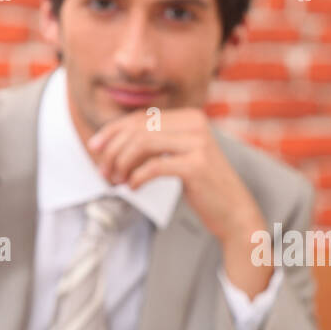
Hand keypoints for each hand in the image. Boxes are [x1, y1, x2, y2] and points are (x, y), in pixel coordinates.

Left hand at [87, 108, 271, 297]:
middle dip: (113, 151)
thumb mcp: (179, 157)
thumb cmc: (204, 187)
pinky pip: (153, 167)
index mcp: (190, 117)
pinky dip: (136, 178)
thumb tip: (110, 142)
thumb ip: (154, 144)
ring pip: (142, 145)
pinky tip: (133, 188)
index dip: (112, 131)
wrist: (235, 212)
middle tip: (103, 172)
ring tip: (117, 181)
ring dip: (121, 164)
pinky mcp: (196, 166)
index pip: (140, 117)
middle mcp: (195, 124)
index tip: (95, 148)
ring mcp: (198, 143)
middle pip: (138, 129)